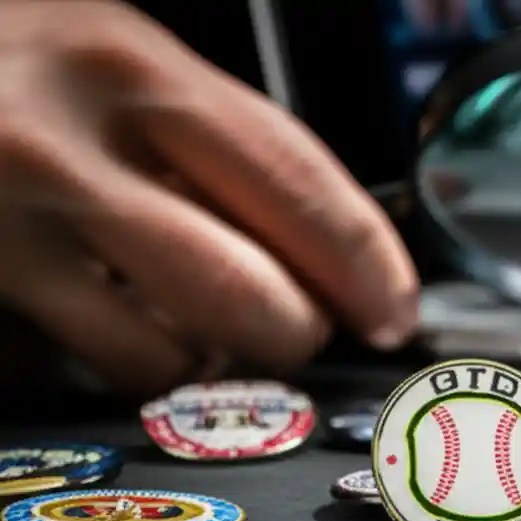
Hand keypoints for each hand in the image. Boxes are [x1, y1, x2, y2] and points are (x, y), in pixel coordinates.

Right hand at [0, 1, 419, 394]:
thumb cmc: (8, 67)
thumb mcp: (112, 62)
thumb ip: (211, 148)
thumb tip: (330, 255)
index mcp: (132, 64)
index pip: (298, 184)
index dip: (367, 264)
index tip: (396, 315)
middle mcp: (64, 142)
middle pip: (251, 294)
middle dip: (294, 335)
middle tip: (295, 333)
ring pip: (161, 357)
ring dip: (199, 366)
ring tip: (185, 330)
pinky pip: (68, 372)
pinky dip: (112, 368)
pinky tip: (101, 328)